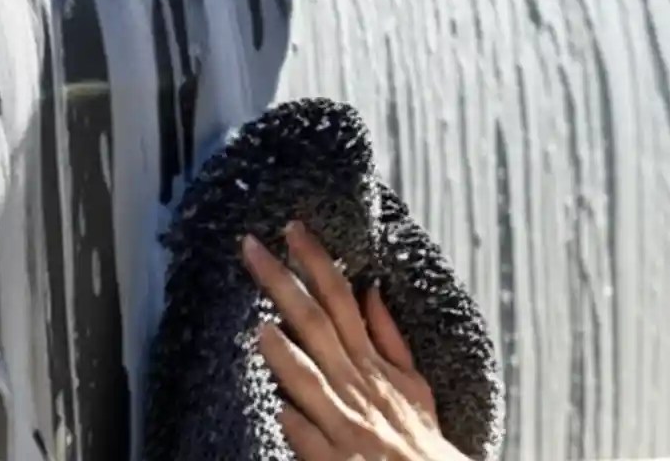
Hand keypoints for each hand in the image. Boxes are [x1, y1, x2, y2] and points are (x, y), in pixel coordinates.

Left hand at [242, 221, 470, 460]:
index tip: (291, 229)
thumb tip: (370, 290)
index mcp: (372, 364)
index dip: (316, 262)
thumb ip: (389, 338)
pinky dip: (291, 420)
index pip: (340, 299)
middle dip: (282, 283)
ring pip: (311, 381)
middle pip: (316, 324)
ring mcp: (345, 424)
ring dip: (286, 353)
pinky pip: (307, 438)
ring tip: (259, 325)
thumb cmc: (419, 440)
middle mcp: (357, 385)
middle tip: (251, 247)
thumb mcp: (415, 384)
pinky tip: (270, 404)